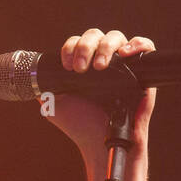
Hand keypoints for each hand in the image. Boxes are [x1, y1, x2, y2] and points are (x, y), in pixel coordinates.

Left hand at [46, 29, 157, 155]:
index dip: (70, 47)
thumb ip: (44, 89)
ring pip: (117, 38)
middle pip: (95, 35)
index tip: (67, 65)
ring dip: (106, 47)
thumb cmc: (81, 127)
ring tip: (100, 65)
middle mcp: (104, 62)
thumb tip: (35, 77)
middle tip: (80, 69)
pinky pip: (146, 47)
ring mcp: (124, 66)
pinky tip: (125, 53)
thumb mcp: (54, 105)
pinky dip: (138, 44)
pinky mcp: (143, 73)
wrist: (100, 144)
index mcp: (85, 65)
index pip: (78, 42)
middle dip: (85, 46)